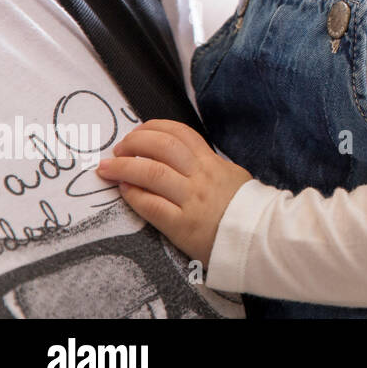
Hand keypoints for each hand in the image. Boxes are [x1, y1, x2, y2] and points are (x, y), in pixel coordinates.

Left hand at [94, 119, 251, 267]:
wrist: (259, 238)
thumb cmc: (244, 209)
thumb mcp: (231, 175)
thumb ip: (206, 165)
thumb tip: (176, 156)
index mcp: (213, 163)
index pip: (180, 133)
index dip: (154, 128)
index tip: (138, 132)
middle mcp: (201, 177)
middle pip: (162, 147)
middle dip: (135, 143)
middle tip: (119, 148)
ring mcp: (191, 200)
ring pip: (151, 173)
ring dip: (123, 167)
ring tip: (107, 168)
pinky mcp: (182, 226)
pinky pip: (151, 205)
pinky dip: (133, 194)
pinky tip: (123, 190)